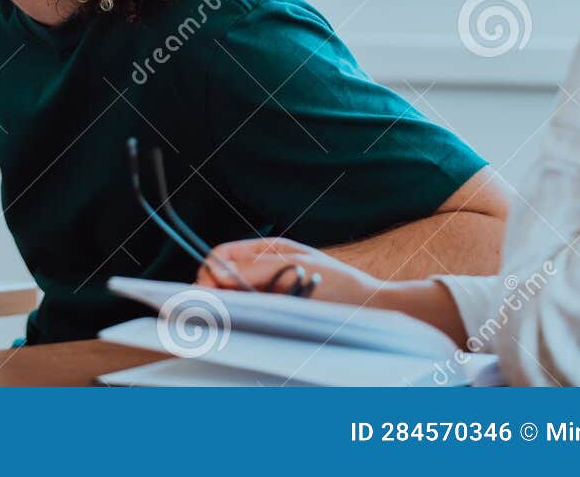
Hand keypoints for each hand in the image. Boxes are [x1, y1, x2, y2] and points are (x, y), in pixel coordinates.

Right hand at [196, 238, 379, 306]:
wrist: (371, 311)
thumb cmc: (339, 285)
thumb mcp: (295, 268)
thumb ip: (253, 268)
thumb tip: (213, 271)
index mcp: (265, 251)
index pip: (221, 256)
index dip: (208, 272)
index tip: (208, 292)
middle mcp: (263, 271)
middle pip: (221, 278)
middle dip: (215, 293)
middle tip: (220, 313)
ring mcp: (268, 293)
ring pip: (233, 300)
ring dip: (232, 310)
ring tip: (238, 322)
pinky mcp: (275, 315)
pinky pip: (249, 317)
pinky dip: (246, 322)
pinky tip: (253, 328)